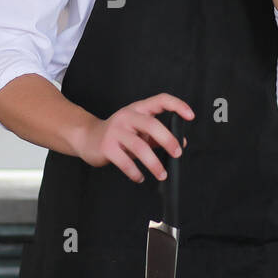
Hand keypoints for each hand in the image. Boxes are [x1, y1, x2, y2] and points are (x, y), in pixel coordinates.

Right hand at [75, 94, 192, 182]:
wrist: (87, 137)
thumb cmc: (117, 134)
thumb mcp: (138, 130)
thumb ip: (157, 136)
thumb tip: (180, 142)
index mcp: (138, 109)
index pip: (160, 100)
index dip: (177, 105)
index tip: (190, 116)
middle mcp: (127, 116)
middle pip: (151, 125)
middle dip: (168, 140)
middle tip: (177, 154)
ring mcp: (115, 131)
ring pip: (139, 147)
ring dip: (153, 163)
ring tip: (161, 174)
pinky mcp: (106, 147)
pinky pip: (125, 162)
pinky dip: (135, 173)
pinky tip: (140, 177)